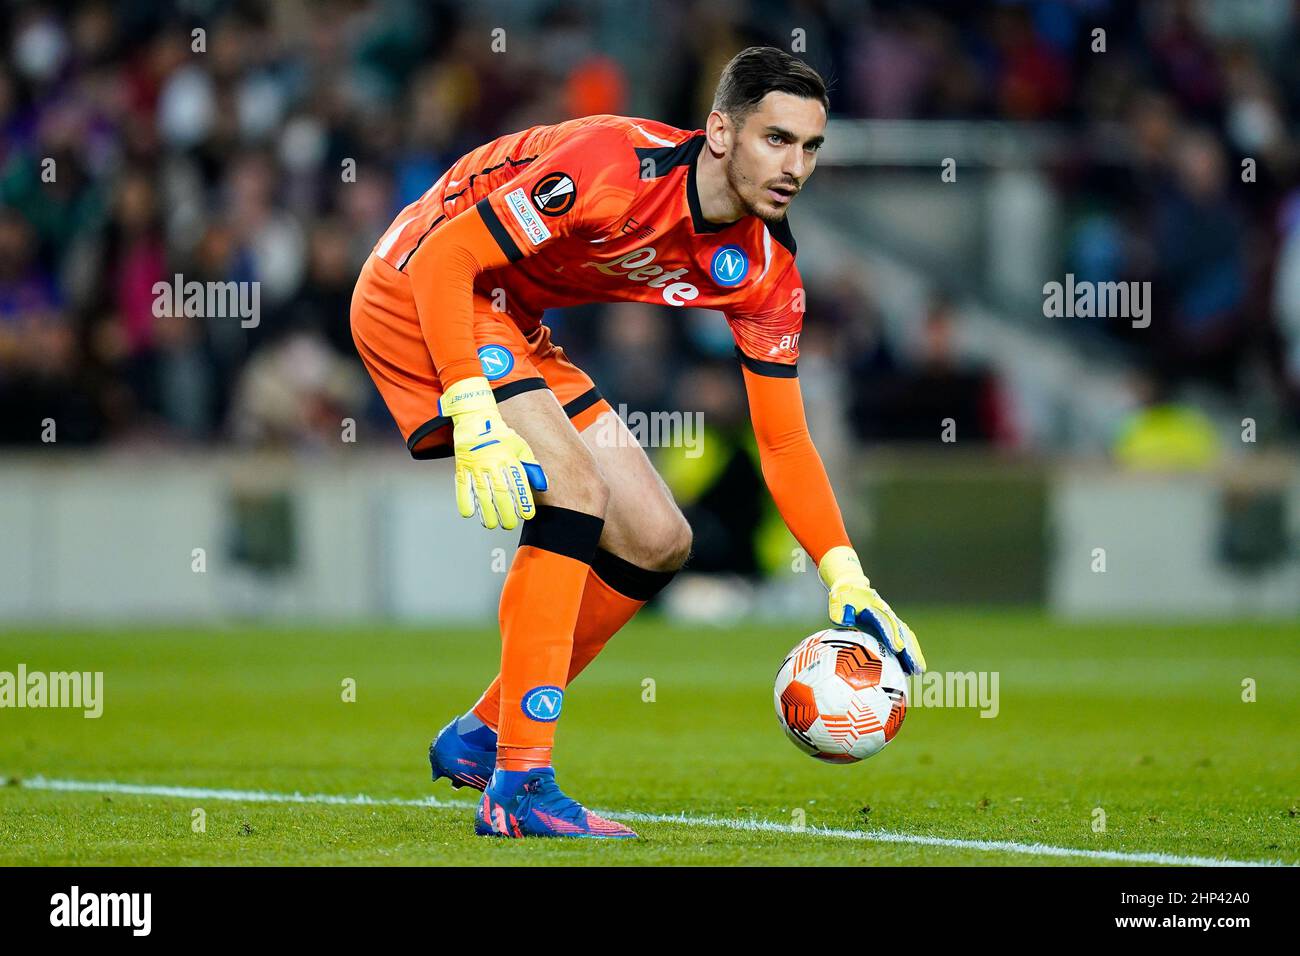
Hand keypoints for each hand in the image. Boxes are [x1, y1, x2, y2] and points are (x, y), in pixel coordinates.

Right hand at [440, 376, 547, 529]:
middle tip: (509, 524)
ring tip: (492, 524)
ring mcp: (475, 465)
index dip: (523, 501)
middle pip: (500, 492)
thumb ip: (532, 467)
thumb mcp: (521, 447)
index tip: (527, 514)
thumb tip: (543, 485)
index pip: (517, 483)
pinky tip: (469, 513)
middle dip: (505, 511)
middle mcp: (492, 462)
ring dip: (487, 512)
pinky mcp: (461, 467)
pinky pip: (462, 487)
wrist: (475, 420)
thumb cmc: (500, 436)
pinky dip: (465, 501)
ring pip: (481, 493)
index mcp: (508, 457)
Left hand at [818, 546, 926, 674]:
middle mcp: (886, 614)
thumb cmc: (844, 596)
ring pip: (906, 637)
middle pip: (902, 632)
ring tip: (920, 670)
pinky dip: (908, 654)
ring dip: (914, 653)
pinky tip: (911, 669)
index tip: (898, 648)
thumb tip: (841, 620)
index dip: (892, 635)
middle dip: (910, 649)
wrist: (852, 588)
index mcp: (874, 606)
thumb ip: (838, 609)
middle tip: (917, 665)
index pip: (886, 622)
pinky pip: (903, 640)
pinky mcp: (890, 628)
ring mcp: (890, 621)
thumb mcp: (837, 598)